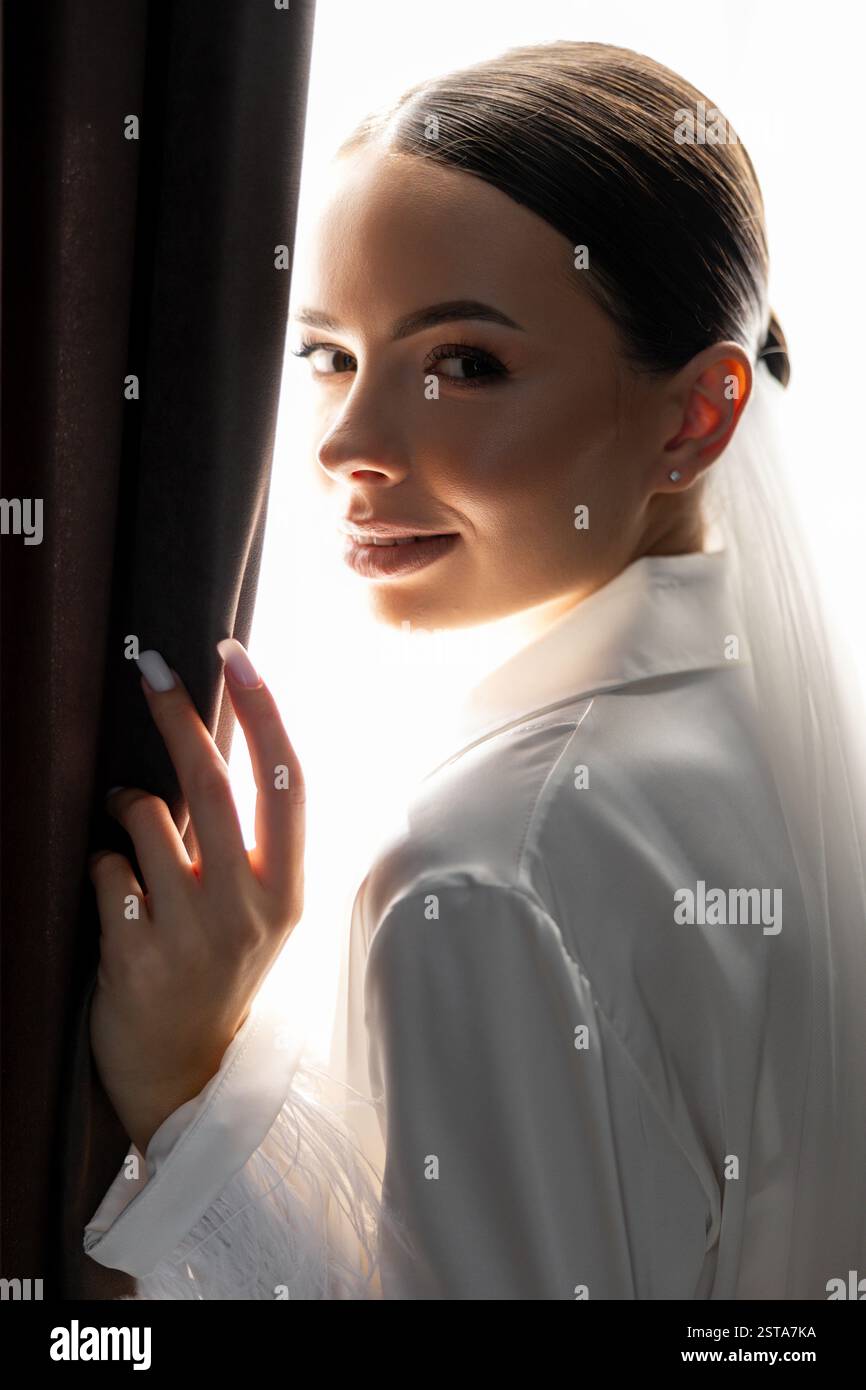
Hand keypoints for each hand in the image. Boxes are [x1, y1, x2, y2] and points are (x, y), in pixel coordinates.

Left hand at [88, 640, 304, 1154]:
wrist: (186, 1080)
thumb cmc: (221, 975)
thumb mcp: (260, 913)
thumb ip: (249, 842)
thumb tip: (220, 744)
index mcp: (287, 890)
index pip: (286, 783)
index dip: (262, 713)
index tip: (234, 656)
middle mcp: (247, 909)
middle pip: (212, 785)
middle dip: (178, 715)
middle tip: (149, 667)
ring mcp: (192, 934)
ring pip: (146, 821)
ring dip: (124, 804)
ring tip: (125, 820)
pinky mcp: (137, 957)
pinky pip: (105, 871)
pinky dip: (101, 862)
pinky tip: (112, 890)